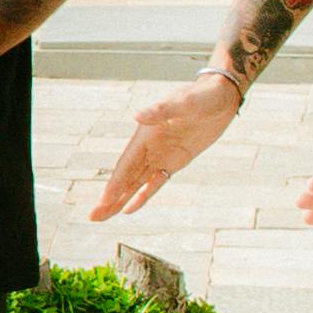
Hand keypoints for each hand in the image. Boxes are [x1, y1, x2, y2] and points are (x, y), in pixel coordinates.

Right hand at [92, 71, 241, 218]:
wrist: (219, 97)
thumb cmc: (201, 96)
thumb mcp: (185, 103)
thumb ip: (161, 111)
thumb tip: (138, 116)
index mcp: (146, 134)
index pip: (126, 164)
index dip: (115, 184)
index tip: (104, 201)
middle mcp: (148, 147)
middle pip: (125, 178)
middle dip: (109, 198)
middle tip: (93, 217)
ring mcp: (160, 156)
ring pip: (135, 183)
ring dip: (120, 199)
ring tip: (104, 216)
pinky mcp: (174, 162)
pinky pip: (155, 183)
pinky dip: (142, 196)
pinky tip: (130, 208)